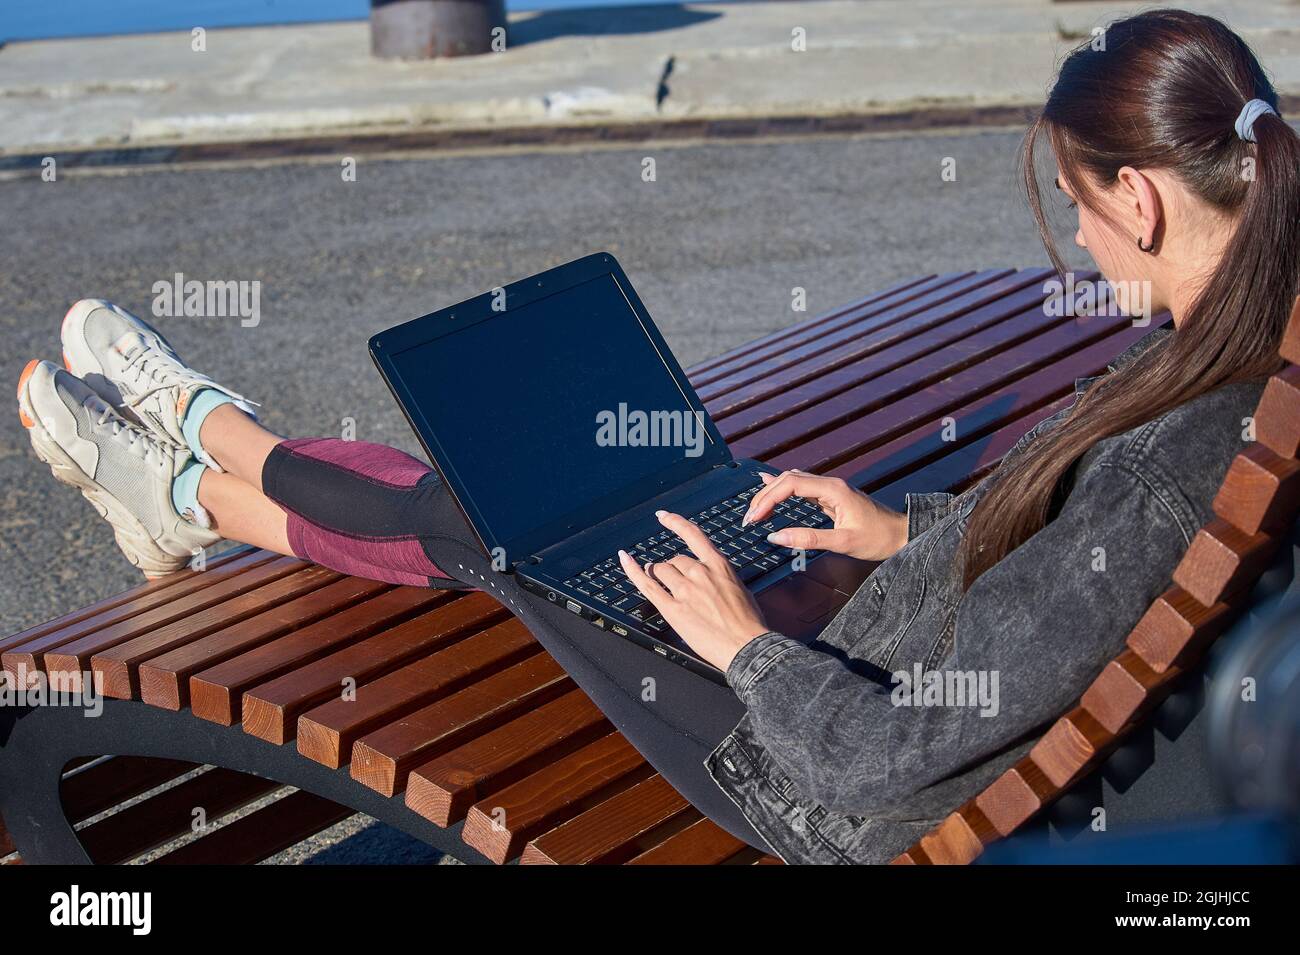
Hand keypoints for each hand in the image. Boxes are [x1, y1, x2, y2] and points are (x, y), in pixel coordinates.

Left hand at [618, 511, 769, 672]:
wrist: (748, 647)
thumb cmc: (749, 624)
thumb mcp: (740, 589)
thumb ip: (720, 579)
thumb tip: (709, 578)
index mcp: (720, 565)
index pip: (693, 535)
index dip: (675, 523)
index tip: (663, 517)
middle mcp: (700, 573)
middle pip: (675, 559)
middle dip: (672, 569)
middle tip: (673, 580)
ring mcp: (685, 590)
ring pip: (661, 570)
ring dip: (656, 573)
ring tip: (654, 577)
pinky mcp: (673, 609)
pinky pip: (647, 584)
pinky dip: (633, 570)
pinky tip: (626, 560)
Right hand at [742, 469, 907, 560]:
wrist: (901, 534)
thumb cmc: (878, 538)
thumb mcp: (843, 542)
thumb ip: (809, 539)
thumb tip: (777, 537)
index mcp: (833, 489)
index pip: (790, 485)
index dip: (768, 499)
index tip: (754, 518)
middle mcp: (830, 484)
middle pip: (787, 479)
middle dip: (764, 496)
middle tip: (749, 518)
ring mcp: (830, 488)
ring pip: (793, 481)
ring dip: (772, 493)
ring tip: (755, 510)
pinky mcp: (831, 496)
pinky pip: (801, 487)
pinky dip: (782, 488)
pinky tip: (770, 486)